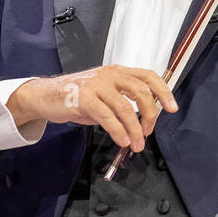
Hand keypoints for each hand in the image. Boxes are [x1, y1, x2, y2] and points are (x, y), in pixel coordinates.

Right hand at [7, 66, 177, 151]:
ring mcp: (96, 85)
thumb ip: (123, 102)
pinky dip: (118, 131)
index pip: (148, 76)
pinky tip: (123, 140)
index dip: (163, 91)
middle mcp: (109, 75)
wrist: (46, 96)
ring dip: (135, 130)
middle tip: (148, 132)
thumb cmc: (77, 97)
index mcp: (117, 72)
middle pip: (141, 92)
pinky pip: (107, 117)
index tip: (172, 108)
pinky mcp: (84, 98)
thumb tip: (144, 121)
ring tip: (136, 144)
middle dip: (150, 116)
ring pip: (125, 108)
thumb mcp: (104, 94)